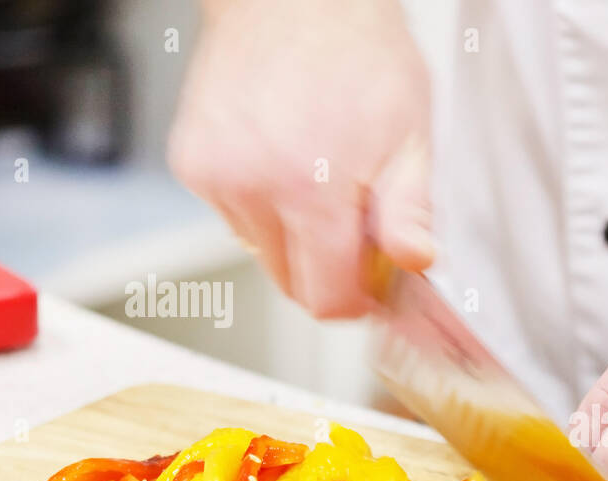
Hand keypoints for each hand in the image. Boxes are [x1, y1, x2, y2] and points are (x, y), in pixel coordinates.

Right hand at [168, 0, 431, 316]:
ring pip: (262, 253)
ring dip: (295, 237)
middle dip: (330, 269)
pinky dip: (263, 206)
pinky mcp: (192, 163)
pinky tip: (284, 161)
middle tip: (356, 224)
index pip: (326, 299)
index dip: (358, 302)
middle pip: (291, 284)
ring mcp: (215, 176)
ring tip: (318, 178)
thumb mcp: (411, 136)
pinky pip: (235, 216)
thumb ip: (410, 213)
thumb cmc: (356, 52)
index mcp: (308, 190)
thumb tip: (415, 265)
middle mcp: (251, 188)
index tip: (375, 288)